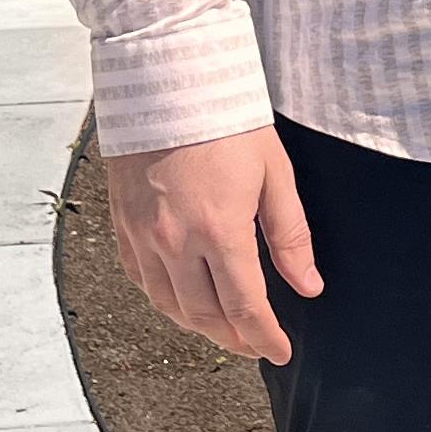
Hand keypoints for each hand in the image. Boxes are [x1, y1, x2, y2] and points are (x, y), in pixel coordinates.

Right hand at [105, 126, 322, 363]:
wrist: (167, 81)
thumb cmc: (225, 120)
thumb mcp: (274, 173)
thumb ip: (291, 235)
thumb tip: (308, 285)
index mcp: (219, 230)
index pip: (244, 307)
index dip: (264, 337)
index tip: (279, 350)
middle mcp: (175, 241)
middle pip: (204, 315)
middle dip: (233, 338)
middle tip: (254, 344)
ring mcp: (143, 235)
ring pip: (168, 305)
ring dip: (198, 326)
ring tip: (222, 329)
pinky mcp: (123, 224)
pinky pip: (141, 280)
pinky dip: (163, 299)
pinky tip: (181, 299)